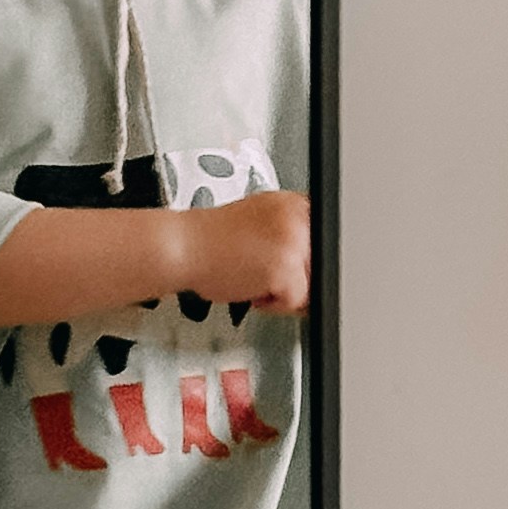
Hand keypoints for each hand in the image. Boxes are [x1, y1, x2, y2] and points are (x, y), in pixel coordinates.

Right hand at [0, 188, 314, 328]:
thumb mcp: (262, 225)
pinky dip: (272, 304)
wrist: (178, 247)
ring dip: (287, 293)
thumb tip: (323, 267)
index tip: (304, 271)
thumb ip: (293, 236)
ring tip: (255, 278)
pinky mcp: (285, 268)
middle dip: (303, 281)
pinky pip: (295, 302)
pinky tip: (248, 288)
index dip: (316, 263)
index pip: (329, 240)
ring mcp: (294, 241)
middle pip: (326, 266)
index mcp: (294, 203)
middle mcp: (298, 217)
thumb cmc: (209, 242)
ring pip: (315, 287)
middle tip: (267, 276)